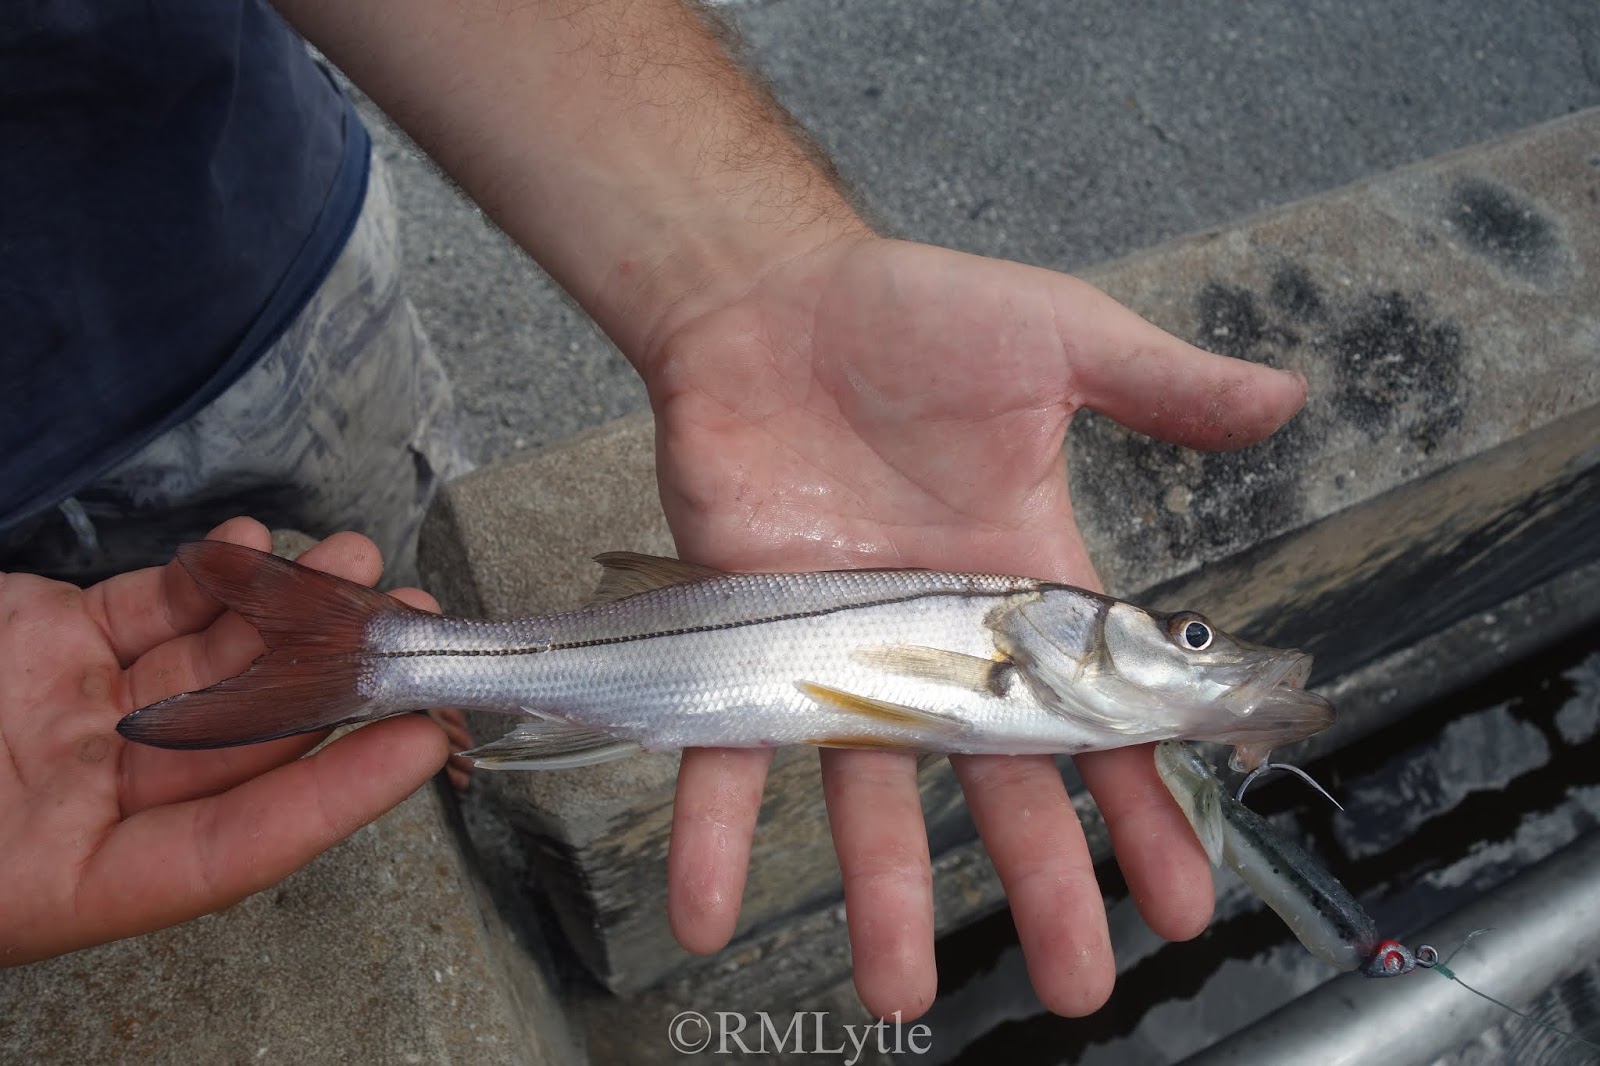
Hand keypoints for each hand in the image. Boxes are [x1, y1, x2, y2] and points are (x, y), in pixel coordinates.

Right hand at [0, 517, 448, 965]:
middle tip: (412, 628)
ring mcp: (71, 710)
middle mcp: (86, 797)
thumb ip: (64, 843)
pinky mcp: (47, 638)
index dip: (334, 799)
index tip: (419, 744)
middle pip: (244, 741)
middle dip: (338, 683)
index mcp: (65, 881)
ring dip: (291, 610)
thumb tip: (206, 756)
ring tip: (355, 565)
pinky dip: (209, 572)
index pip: (235, 848)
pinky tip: (255, 541)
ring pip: (211, 659)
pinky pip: (148, 605)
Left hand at [646, 237, 1306, 1017]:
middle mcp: (937, 643)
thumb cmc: (913, 315)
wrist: (770, 303)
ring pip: (868, 796)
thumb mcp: (1058, 338)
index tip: (1180, 899)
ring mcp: (838, 652)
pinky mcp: (745, 640)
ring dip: (883, 896)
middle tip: (1077, 987)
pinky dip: (712, 833)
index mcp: (1025, 589)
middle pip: (998, 786)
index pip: (1101, 719)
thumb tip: (1289, 397)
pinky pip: (725, 753)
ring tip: (896, 996)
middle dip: (1042, 886)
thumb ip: (1161, 384)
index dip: (1146, 808)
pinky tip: (704, 912)